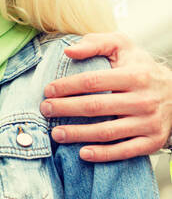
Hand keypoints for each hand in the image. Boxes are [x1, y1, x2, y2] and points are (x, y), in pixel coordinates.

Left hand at [40, 32, 171, 161]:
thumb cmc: (140, 68)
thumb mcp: (123, 47)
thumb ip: (96, 43)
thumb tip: (68, 51)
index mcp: (135, 75)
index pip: (92, 81)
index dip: (66, 86)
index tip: (48, 91)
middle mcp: (144, 100)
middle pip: (96, 107)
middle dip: (66, 109)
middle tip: (45, 110)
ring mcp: (149, 122)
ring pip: (107, 131)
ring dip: (77, 134)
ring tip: (56, 133)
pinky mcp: (152, 141)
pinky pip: (125, 151)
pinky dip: (103, 155)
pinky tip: (82, 153)